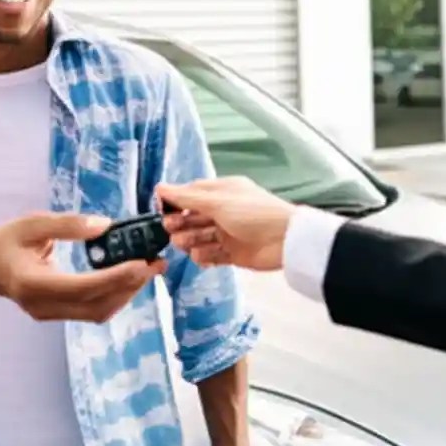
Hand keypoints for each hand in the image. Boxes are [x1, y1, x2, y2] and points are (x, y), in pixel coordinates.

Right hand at [0, 212, 164, 323]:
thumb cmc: (7, 240)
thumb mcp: (32, 223)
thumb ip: (68, 225)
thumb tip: (106, 226)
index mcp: (32, 283)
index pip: (81, 286)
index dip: (114, 278)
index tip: (141, 263)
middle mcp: (42, 306)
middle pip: (96, 305)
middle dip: (130, 286)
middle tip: (156, 263)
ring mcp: (49, 314)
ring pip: (98, 311)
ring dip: (126, 292)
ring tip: (149, 268)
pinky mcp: (58, 314)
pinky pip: (92, 310)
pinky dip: (115, 295)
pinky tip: (129, 276)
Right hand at [157, 177, 294, 270]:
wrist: (286, 240)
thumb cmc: (253, 213)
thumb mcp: (218, 202)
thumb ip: (188, 198)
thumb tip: (160, 188)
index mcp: (222, 192)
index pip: (191, 194)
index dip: (175, 202)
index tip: (161, 211)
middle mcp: (223, 211)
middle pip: (192, 217)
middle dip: (181, 224)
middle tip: (173, 230)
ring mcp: (227, 233)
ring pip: (199, 237)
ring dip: (190, 241)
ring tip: (188, 245)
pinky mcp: (232, 254)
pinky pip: (211, 255)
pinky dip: (204, 256)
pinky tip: (202, 257)